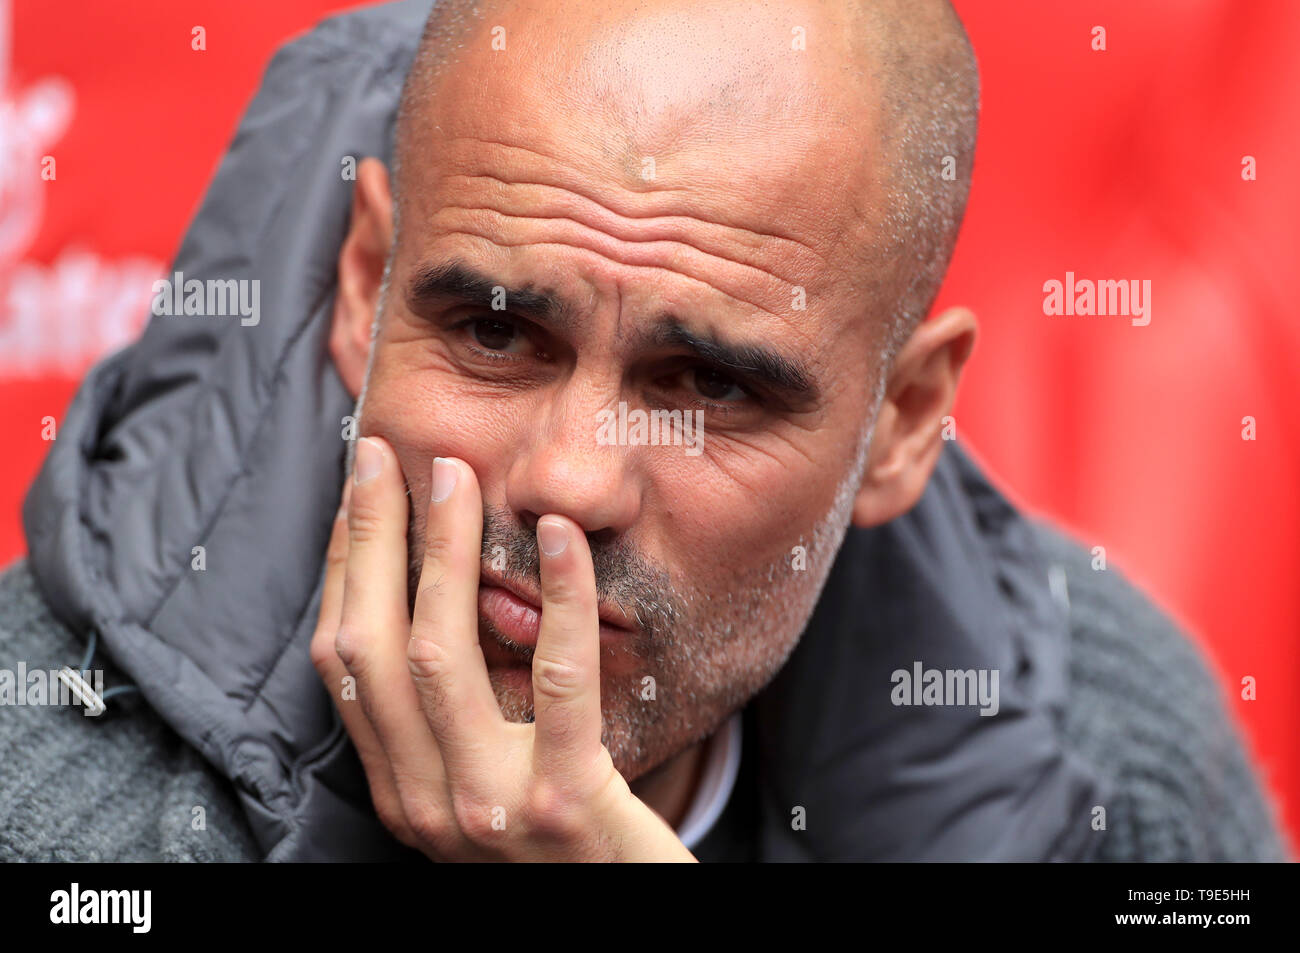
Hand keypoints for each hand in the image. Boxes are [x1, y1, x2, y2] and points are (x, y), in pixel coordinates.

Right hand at [309, 436, 695, 860]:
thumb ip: (454, 714)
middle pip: (375, 648)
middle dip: (375, 542)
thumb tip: (435, 593)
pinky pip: (558, 682)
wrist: (619, 917)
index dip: (344, 570)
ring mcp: (489, 806)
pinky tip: (564, 538)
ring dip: (444, 555)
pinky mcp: (566, 803)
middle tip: (389, 457)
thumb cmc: (563, 837)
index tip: (357, 496)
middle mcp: (426, 801)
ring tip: (459, 478)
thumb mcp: (485, 781)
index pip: (345, 665)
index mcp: (401, 788)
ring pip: (441, 657)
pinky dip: (558, 599)